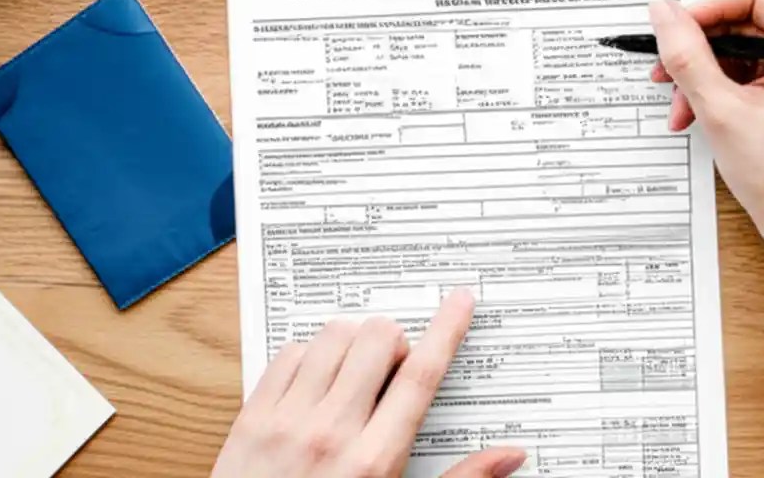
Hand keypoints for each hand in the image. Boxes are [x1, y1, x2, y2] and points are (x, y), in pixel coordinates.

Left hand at [211, 289, 525, 477]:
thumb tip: (510, 457)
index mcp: (375, 461)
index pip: (420, 377)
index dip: (446, 332)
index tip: (459, 303)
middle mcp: (331, 433)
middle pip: (377, 341)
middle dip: (394, 341)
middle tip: (393, 368)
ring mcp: (287, 421)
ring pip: (332, 336)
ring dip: (353, 342)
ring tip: (355, 372)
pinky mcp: (253, 418)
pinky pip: (288, 354)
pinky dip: (309, 355)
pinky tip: (318, 380)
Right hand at [648, 0, 763, 259]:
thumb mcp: (719, 110)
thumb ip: (687, 56)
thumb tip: (664, 13)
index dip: (709, 7)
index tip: (676, 30)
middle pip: (745, 20)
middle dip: (700, 47)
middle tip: (667, 69)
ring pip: (742, 49)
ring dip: (703, 73)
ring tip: (680, 104)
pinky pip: (750, 73)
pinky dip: (719, 89)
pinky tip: (696, 113)